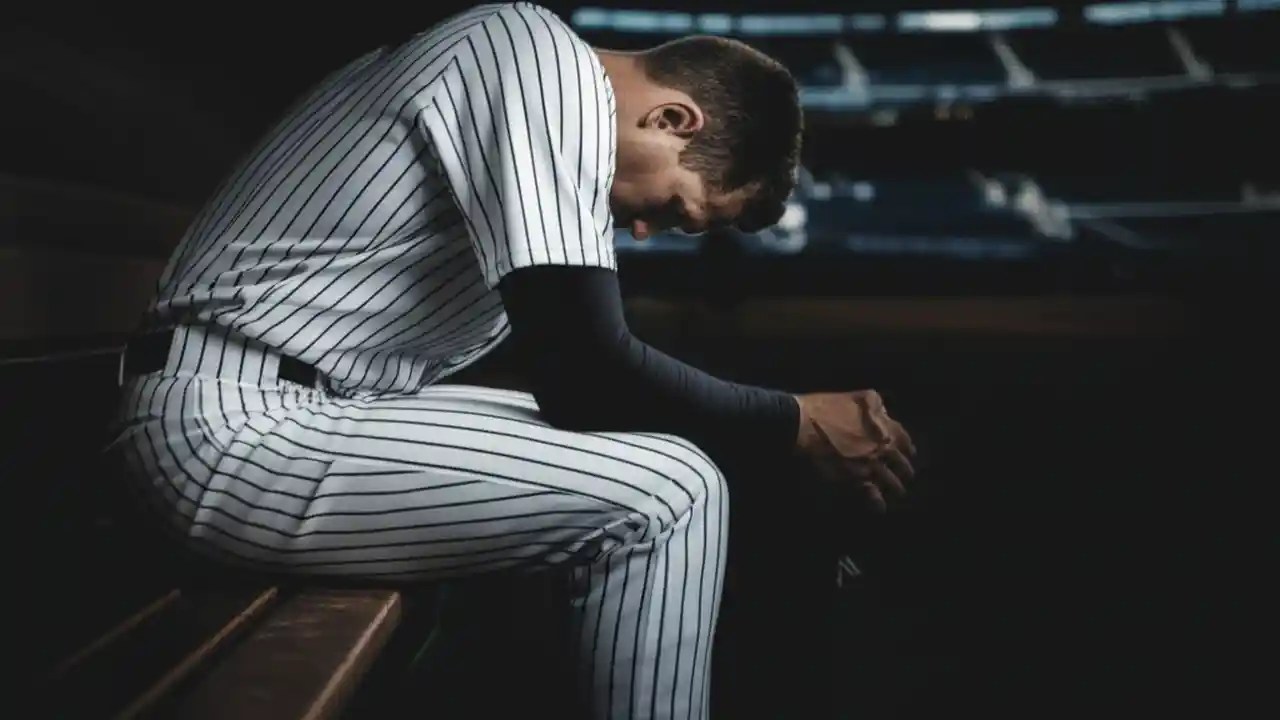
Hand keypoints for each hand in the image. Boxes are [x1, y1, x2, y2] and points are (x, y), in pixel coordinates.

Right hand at [794, 390, 916, 512]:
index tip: (910, 453)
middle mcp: (883, 449)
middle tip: (906, 476)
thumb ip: (876, 404)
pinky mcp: (855, 478)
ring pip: (891, 482)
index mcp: (886, 428)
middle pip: (902, 464)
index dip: (908, 447)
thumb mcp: (858, 397)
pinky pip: (871, 494)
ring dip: (896, 488)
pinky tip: (879, 508)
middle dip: (906, 471)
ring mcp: (870, 466)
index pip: (905, 440)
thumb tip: (885, 410)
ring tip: (898, 492)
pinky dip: (876, 502)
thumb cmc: (829, 408)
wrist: (806, 425)